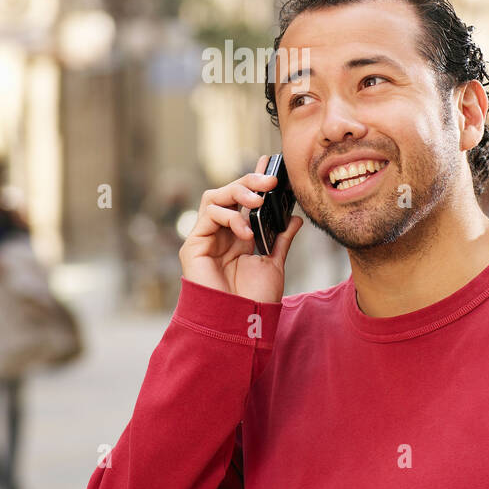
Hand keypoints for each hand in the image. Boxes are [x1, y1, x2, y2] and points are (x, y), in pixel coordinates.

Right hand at [178, 154, 302, 303]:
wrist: (239, 324)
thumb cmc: (253, 299)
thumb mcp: (274, 264)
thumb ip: (281, 240)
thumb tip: (295, 218)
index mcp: (238, 235)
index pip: (244, 199)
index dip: (254, 180)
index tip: (272, 164)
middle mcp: (220, 233)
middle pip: (228, 193)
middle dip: (249, 181)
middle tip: (271, 180)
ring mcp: (205, 237)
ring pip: (214, 197)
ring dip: (238, 193)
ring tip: (259, 201)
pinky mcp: (193, 245)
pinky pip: (208, 215)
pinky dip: (230, 217)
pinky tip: (246, 232)